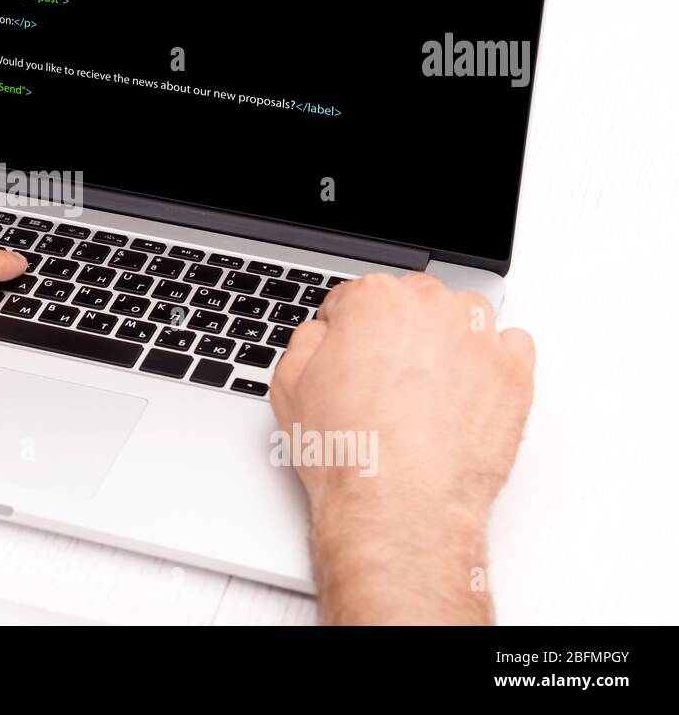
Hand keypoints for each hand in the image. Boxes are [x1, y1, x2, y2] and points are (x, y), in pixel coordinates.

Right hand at [270, 272, 534, 623]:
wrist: (398, 508)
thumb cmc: (349, 454)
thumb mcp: (289, 386)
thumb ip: (306, 340)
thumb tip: (323, 333)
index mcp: (373, 301)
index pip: (356, 295)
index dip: (345, 327)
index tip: (347, 350)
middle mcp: (430, 310)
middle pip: (414, 298)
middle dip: (398, 327)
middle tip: (384, 373)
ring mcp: (478, 340)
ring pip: (465, 314)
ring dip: (447, 336)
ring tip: (429, 381)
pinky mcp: (514, 374)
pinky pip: (511, 344)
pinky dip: (492, 359)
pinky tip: (468, 387)